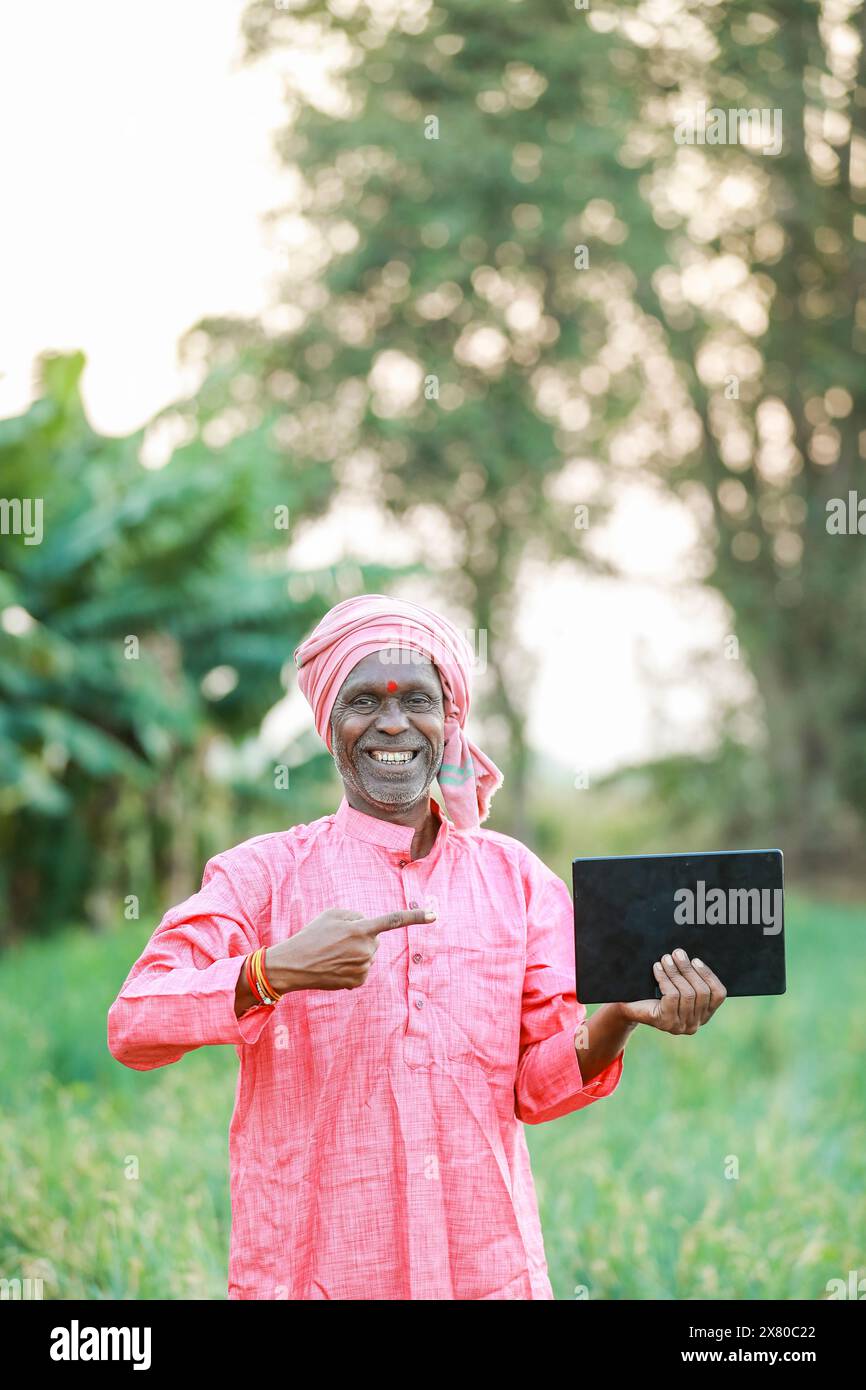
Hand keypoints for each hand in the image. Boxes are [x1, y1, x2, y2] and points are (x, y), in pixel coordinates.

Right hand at [265, 906, 435, 994]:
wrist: (294, 965)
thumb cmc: (312, 935)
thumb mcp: (331, 915)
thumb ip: (355, 915)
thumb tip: (368, 925)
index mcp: (360, 929)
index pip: (393, 920)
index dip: (415, 916)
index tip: (435, 915)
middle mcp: (365, 949)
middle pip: (374, 940)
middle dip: (361, 938)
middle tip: (336, 941)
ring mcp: (363, 967)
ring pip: (368, 955)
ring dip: (355, 953)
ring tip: (332, 955)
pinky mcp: (358, 981)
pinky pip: (362, 969)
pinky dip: (351, 967)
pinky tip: (334, 967)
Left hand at [618, 948, 726, 1032]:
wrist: (630, 1007)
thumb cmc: (654, 993)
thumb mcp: (677, 985)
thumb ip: (690, 975)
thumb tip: (696, 956)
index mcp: (704, 1015)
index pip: (719, 995)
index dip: (709, 975)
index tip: (696, 960)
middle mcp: (695, 1024)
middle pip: (701, 992)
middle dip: (689, 969)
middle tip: (678, 953)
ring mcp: (681, 1026)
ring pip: (687, 993)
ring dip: (676, 972)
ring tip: (666, 958)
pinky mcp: (666, 1023)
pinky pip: (672, 996)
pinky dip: (665, 979)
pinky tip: (657, 968)